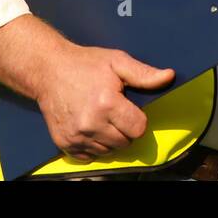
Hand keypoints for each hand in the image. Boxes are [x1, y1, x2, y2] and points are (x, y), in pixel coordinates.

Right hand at [34, 43, 174, 162]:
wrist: (48, 70)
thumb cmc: (86, 64)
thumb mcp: (118, 61)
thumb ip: (144, 74)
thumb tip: (169, 76)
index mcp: (107, 104)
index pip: (138, 129)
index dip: (138, 119)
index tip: (129, 108)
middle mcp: (90, 124)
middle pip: (124, 142)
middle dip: (125, 129)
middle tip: (115, 111)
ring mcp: (76, 136)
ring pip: (108, 151)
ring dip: (110, 138)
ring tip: (101, 117)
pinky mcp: (64, 143)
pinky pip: (89, 156)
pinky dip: (93, 145)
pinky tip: (90, 127)